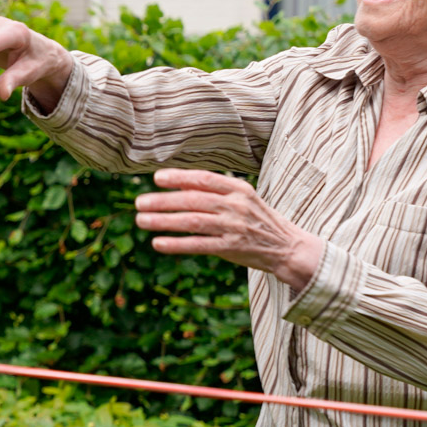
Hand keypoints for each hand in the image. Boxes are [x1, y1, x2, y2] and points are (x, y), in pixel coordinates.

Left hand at [136, 169, 323, 291]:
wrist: (287, 247)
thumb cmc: (258, 219)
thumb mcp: (243, 198)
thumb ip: (215, 191)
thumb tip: (178, 184)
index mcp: (238, 189)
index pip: (204, 179)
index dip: (179, 177)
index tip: (157, 178)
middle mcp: (235, 206)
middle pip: (193, 200)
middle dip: (163, 201)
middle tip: (139, 202)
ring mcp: (234, 227)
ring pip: (192, 222)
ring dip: (163, 221)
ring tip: (141, 220)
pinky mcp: (231, 248)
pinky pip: (199, 245)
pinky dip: (176, 244)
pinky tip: (158, 243)